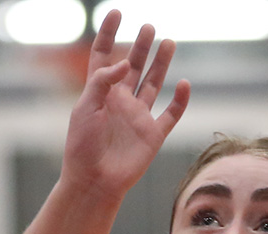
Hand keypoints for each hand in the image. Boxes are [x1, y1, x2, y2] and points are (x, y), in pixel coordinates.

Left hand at [60, 10, 191, 201]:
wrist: (95, 182)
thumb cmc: (82, 148)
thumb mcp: (84, 109)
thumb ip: (102, 82)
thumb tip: (125, 62)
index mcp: (100, 93)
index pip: (104, 56)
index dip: (109, 34)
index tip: (116, 13)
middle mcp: (121, 101)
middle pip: (133, 66)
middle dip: (141, 46)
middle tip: (148, 27)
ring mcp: (138, 117)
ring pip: (153, 83)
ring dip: (161, 63)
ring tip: (169, 41)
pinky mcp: (153, 135)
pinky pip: (171, 114)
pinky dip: (181, 100)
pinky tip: (185, 83)